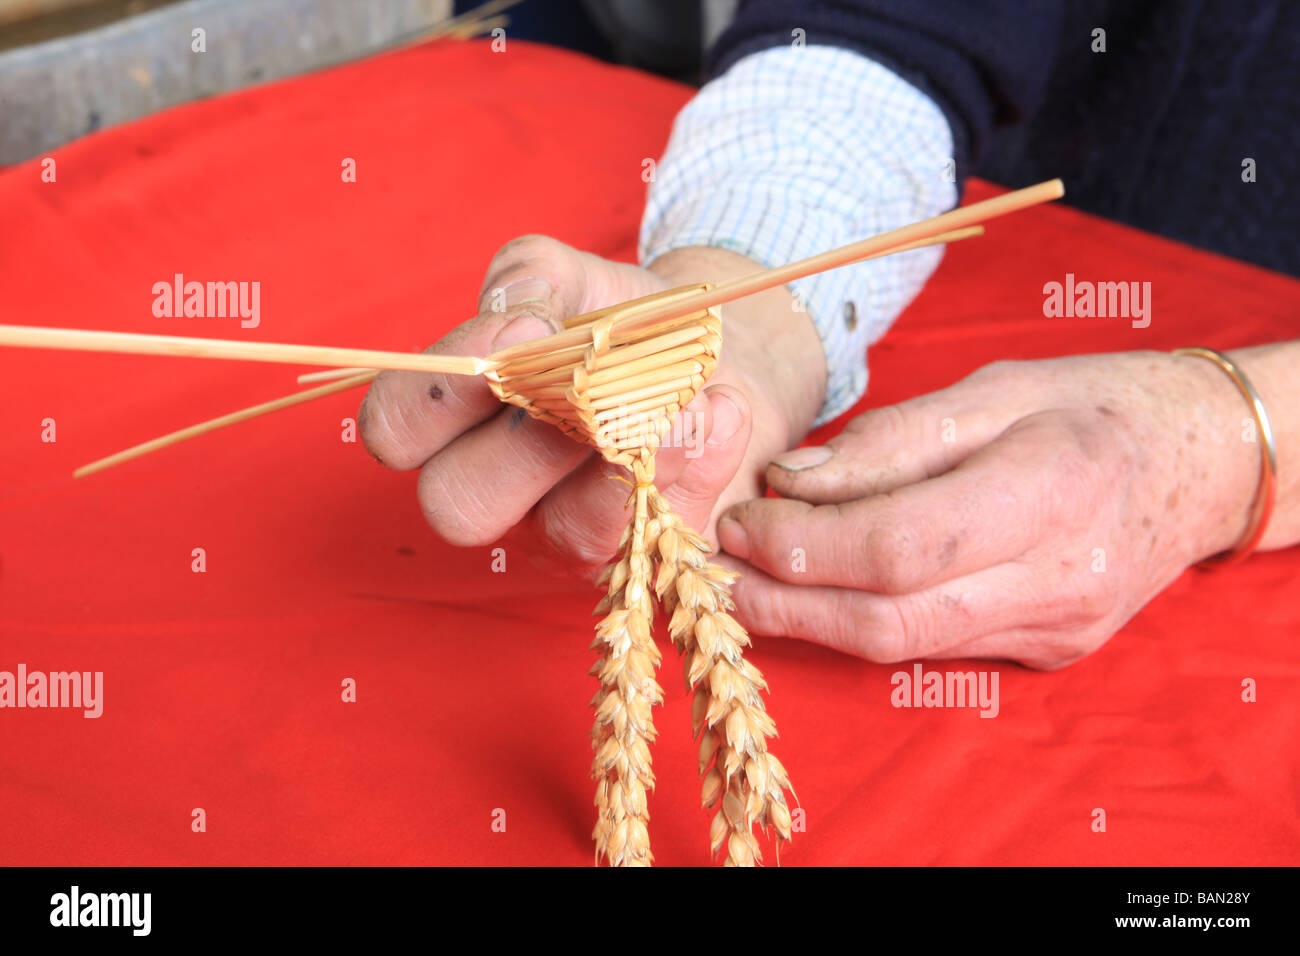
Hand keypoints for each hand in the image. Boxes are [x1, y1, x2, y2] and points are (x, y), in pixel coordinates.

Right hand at [358, 235, 826, 573]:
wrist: (713, 354)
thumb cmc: (620, 320)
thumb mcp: (571, 276)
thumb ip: (531, 279)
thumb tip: (520, 319)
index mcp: (455, 423)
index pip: (395, 432)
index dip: (438, 393)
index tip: (517, 334)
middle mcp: (498, 491)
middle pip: (458, 505)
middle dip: (529, 443)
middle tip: (586, 388)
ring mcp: (568, 534)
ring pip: (566, 534)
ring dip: (624, 457)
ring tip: (677, 395)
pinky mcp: (645, 551)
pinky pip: (657, 531)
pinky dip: (697, 461)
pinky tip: (721, 411)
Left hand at [715, 352, 1262, 668]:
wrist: (1201, 463)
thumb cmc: (1095, 404)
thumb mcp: (995, 389)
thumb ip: (890, 439)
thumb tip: (790, 481)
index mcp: (1049, 491)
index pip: (896, 548)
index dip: (801, 544)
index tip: (740, 520)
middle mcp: (1057, 580)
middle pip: (887, 623)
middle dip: (784, 602)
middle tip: (716, 571)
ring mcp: (1055, 629)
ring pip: (902, 647)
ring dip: (812, 619)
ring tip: (749, 582)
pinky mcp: (1047, 652)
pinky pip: (934, 645)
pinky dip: (866, 619)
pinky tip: (822, 590)